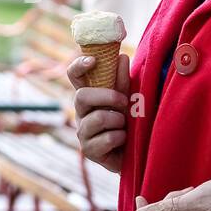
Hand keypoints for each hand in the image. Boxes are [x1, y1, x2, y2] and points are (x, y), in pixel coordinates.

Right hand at [67, 51, 130, 173]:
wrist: (136, 153)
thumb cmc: (129, 123)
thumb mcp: (127, 99)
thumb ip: (123, 81)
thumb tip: (121, 57)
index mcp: (89, 96)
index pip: (75, 76)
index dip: (79, 66)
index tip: (93, 60)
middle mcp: (81, 112)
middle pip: (81, 96)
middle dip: (107, 96)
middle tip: (124, 102)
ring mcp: (82, 132)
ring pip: (97, 118)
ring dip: (118, 120)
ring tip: (125, 126)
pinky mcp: (89, 150)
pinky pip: (107, 139)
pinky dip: (121, 137)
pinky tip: (123, 140)